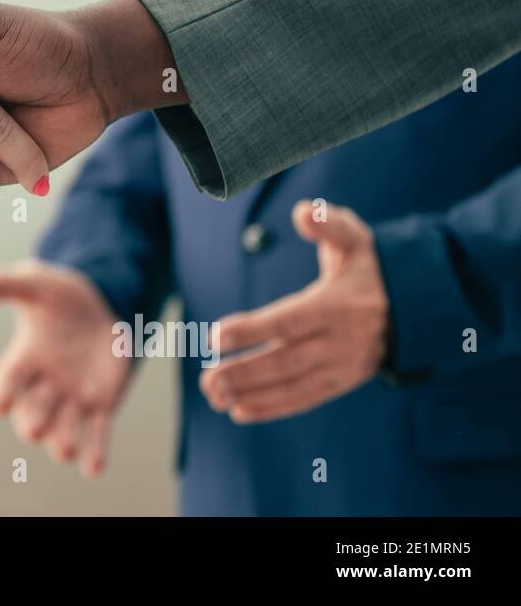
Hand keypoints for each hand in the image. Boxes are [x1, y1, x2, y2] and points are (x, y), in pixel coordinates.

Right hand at [0, 260, 130, 476]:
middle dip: (34, 420)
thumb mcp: (34, 282)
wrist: (102, 305)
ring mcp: (73, 397)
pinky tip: (93, 468)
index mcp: (24, 358)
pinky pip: (97, 432)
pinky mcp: (101, 404)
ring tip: (63, 450)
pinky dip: (95, 451)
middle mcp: (44, 384)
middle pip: (34, 410)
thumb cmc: (60, 295)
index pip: (8, 379)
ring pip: (64, 427)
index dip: (3, 392)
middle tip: (33, 430)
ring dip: (62, 441)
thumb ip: (3, 284)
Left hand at [200, 201, 389, 423]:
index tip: (216, 336)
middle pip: (286, 360)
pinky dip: (272, 408)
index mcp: (338, 305)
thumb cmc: (369, 268)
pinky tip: (238, 410)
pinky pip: (305, 399)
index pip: (290, 321)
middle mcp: (341, 340)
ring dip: (251, 393)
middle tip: (206, 378)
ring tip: (213, 395)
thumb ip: (329, 223)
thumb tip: (303, 212)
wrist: (416, 308)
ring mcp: (342, 365)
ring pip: (292, 384)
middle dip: (244, 371)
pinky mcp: (341, 382)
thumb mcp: (355, 238)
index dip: (253, 330)